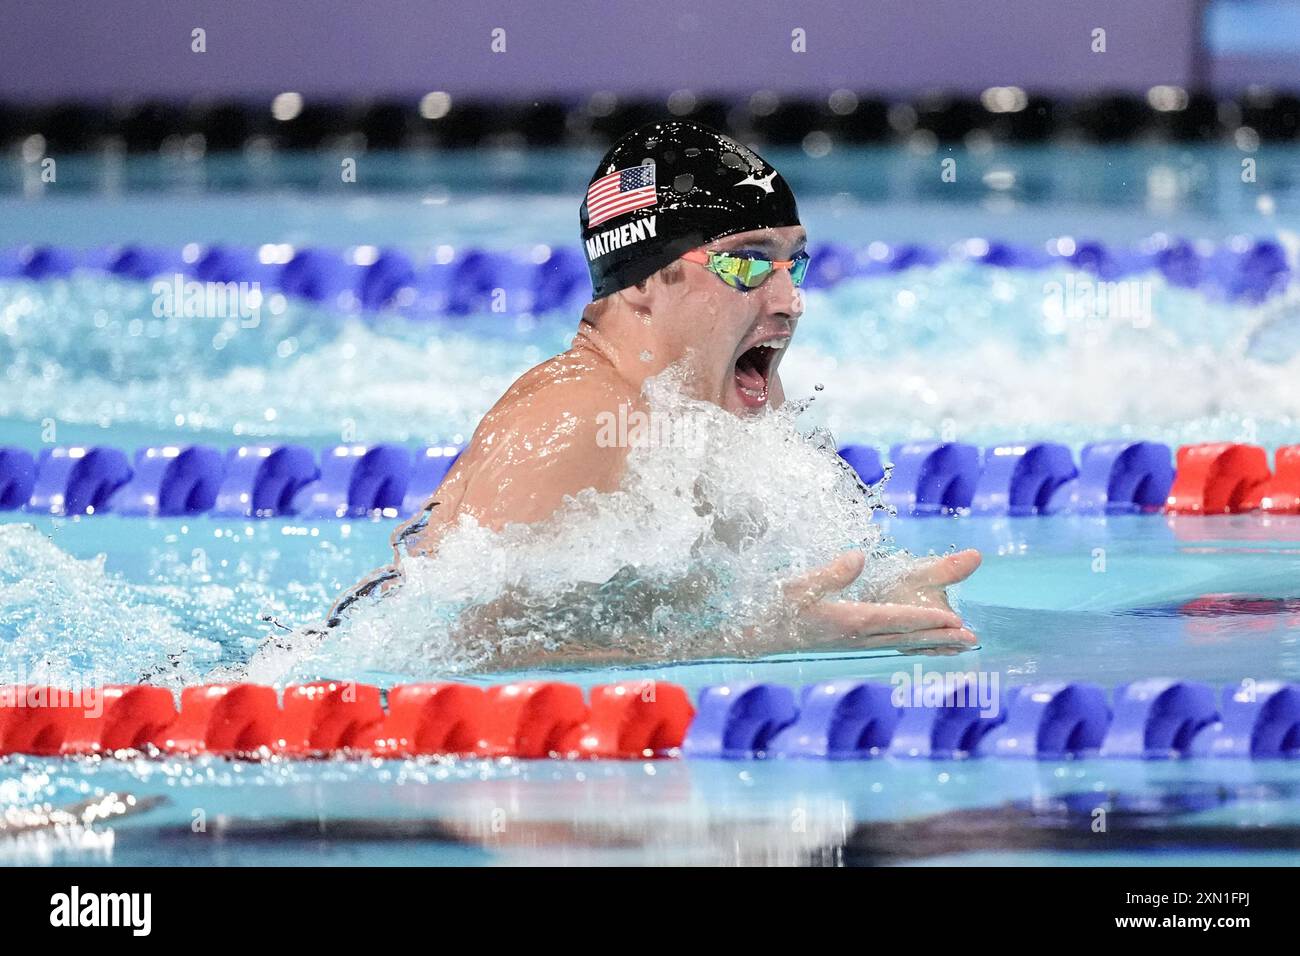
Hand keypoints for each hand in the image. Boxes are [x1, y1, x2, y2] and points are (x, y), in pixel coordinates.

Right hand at [777, 550, 979, 655]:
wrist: (762, 635)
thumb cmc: (780, 607)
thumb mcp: (801, 585)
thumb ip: (832, 573)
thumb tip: (859, 556)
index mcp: (850, 620)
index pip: (896, 618)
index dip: (926, 618)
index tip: (953, 618)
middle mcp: (859, 636)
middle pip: (906, 636)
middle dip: (939, 636)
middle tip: (971, 638)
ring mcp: (856, 643)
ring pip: (902, 643)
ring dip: (931, 643)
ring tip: (959, 644)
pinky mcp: (852, 643)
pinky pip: (891, 644)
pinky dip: (912, 644)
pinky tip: (922, 644)